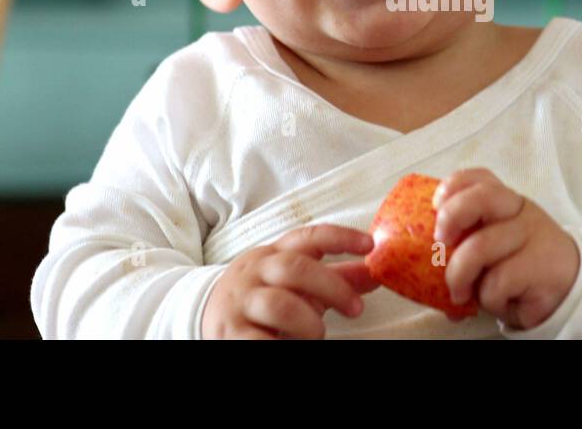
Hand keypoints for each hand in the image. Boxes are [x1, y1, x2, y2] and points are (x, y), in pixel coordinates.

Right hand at [201, 224, 379, 338]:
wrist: (205, 310)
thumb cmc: (264, 293)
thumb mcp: (296, 280)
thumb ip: (336, 276)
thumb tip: (376, 273)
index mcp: (276, 253)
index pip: (309, 236)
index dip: (340, 237)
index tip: (370, 245)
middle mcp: (257, 271)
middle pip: (295, 267)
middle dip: (332, 287)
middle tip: (356, 309)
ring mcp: (242, 301)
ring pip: (279, 304)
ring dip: (307, 323)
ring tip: (316, 336)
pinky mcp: (230, 332)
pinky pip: (258, 339)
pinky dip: (281, 344)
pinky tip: (291, 345)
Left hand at [432, 168, 579, 330]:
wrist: (570, 288)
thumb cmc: (519, 267)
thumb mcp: (493, 248)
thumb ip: (466, 244)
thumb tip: (421, 266)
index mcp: (505, 202)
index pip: (479, 178)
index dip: (453, 186)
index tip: (435, 206)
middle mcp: (520, 211)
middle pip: (483, 198)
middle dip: (452, 217)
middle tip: (440, 244)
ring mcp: (533, 235)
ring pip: (481, 246)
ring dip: (459, 275)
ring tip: (459, 294)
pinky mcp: (541, 265)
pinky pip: (498, 280)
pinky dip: (488, 297)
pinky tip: (496, 302)